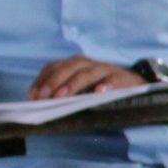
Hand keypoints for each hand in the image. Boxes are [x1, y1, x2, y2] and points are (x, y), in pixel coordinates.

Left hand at [29, 57, 146, 100]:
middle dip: (53, 82)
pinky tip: (98, 93)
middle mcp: (88, 64)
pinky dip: (105, 85)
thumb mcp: (80, 89)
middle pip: (68, 67)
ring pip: (87, 73)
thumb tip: (41, 103)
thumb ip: (64, 93)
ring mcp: (106, 70)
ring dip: (73, 84)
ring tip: (62, 97)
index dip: (41, 80)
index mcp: (75, 64)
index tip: (32, 96)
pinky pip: (113, 80)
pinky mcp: (122, 78)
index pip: (53, 67)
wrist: (136, 84)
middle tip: (43, 97)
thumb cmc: (102, 89)